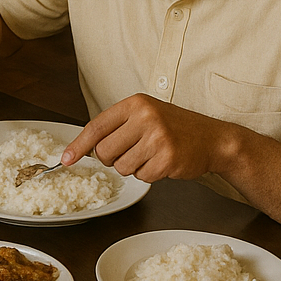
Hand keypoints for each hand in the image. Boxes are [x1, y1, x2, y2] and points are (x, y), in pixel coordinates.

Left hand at [62, 95, 226, 181]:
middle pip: (104, 152)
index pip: (96, 127)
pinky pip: (141, 177)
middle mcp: (145, 117)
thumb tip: (84, 148)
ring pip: (121, 167)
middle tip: (130, 153)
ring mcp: (157, 138)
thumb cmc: (175, 128)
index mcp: (135, 104)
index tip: (66, 159)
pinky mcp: (167, 158)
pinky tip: (162, 162)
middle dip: (112, 159)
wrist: (213, 139)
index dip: (78, 146)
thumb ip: (116, 127)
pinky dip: (149, 174)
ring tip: (151, 155)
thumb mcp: (145, 116)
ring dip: (133, 167)